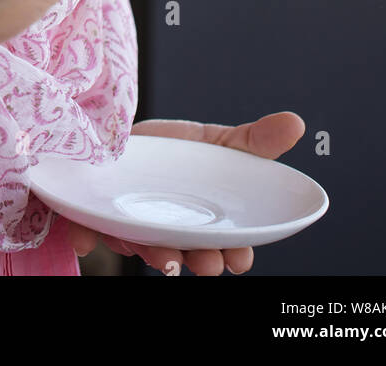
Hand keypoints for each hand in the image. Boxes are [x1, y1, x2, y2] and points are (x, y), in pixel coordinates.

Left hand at [60, 110, 305, 274]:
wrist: (123, 132)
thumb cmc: (177, 150)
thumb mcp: (217, 142)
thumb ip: (254, 142)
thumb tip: (296, 124)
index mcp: (204, 217)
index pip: (226, 243)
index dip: (235, 253)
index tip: (241, 258)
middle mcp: (170, 228)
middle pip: (188, 252)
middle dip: (199, 261)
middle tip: (208, 262)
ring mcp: (134, 224)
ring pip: (146, 248)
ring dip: (157, 258)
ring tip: (168, 261)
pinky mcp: (98, 213)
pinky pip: (92, 228)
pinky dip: (89, 234)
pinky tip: (89, 237)